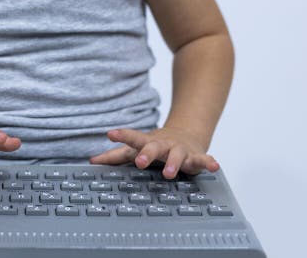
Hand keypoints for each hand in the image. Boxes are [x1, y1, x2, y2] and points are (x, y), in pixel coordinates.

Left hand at [88, 127, 219, 178]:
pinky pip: (203, 160)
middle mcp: (164, 145)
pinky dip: (209, 162)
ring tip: (169, 173)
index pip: (133, 138)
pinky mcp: (196, 157)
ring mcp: (180, 150)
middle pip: (154, 147)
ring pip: (178, 156)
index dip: (122, 136)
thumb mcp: (136, 148)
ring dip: (174, 163)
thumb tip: (91, 161)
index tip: (110, 133)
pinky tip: (214, 166)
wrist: (186, 134)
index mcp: (148, 143)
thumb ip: (115, 156)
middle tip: (139, 161)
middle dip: (147, 153)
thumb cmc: (155, 145)